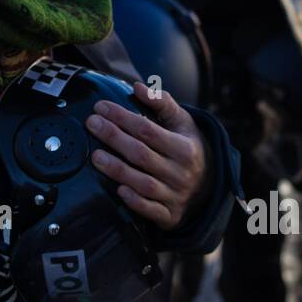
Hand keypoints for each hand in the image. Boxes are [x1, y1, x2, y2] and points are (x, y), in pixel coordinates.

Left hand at [84, 81, 207, 230]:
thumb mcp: (182, 122)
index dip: (122, 117)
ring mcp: (175, 195)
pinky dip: (134, 201)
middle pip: (141, 154)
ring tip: (95, 155)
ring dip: (117, 170)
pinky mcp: (169, 215)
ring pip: (143, 184)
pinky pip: (150, 211)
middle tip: (91, 124)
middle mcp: (181, 173)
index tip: (101, 107)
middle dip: (113, 138)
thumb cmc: (188, 146)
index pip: (148, 130)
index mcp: (184, 148)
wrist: (210, 185)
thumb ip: (161, 103)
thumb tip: (137, 86)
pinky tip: (118, 190)